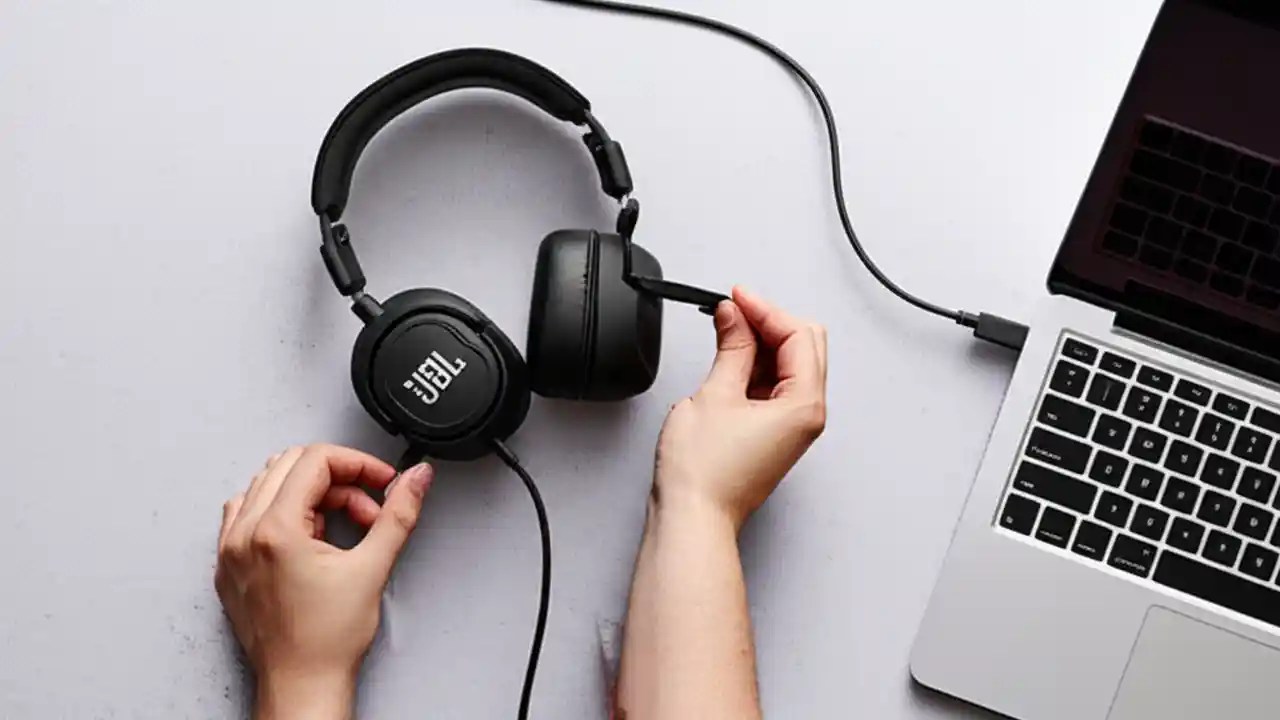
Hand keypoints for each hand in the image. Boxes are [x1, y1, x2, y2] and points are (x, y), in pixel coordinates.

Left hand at [215, 445, 432, 719]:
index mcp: (274, 531)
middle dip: (337, 477)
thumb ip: (398, 514)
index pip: (315, 461)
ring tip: (338, 525)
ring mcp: (231, 550)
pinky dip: (280, 511)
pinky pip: (245, 513)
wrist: (301, 684)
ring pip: (266, 485)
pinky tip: (307, 535)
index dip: (357, 463)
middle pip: (290, 465)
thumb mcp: (372, 567)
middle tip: (366, 505)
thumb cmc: (326, 641)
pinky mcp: (228, 565)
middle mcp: (244, 535)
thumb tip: (415, 479)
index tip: (380, 481)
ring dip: (308, 492)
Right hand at [654, 287, 827, 530]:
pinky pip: (774, 387)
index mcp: (804, 405)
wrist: (693, 518)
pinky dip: (755, 366)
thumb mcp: (715, 394)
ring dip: (761, 343)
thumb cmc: (704, 474)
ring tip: (726, 331)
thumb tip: (733, 315)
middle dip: (769, 322)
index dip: (765, 309)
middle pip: (803, 346)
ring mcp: (792, 426)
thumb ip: (731, 347)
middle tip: (732, 310)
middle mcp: (807, 416)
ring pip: (789, 365)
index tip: (736, 297)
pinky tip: (730, 358)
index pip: (798, 336)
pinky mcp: (773, 433)